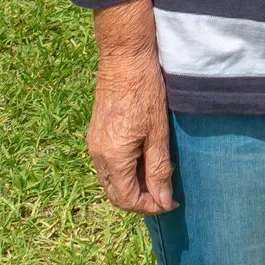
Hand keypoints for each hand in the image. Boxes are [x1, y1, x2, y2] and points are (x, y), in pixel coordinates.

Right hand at [87, 2, 177, 214]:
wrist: (125, 58)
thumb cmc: (145, 91)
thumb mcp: (158, 133)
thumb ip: (158, 169)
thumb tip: (163, 200)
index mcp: (112, 157)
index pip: (126, 199)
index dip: (149, 206)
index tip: (170, 202)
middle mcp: (97, 154)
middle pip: (115, 193)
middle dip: (140, 200)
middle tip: (165, 194)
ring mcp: (94, 143)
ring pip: (111, 179)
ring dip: (133, 185)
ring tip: (159, 175)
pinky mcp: (97, 133)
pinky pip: (108, 164)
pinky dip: (126, 171)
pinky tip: (146, 159)